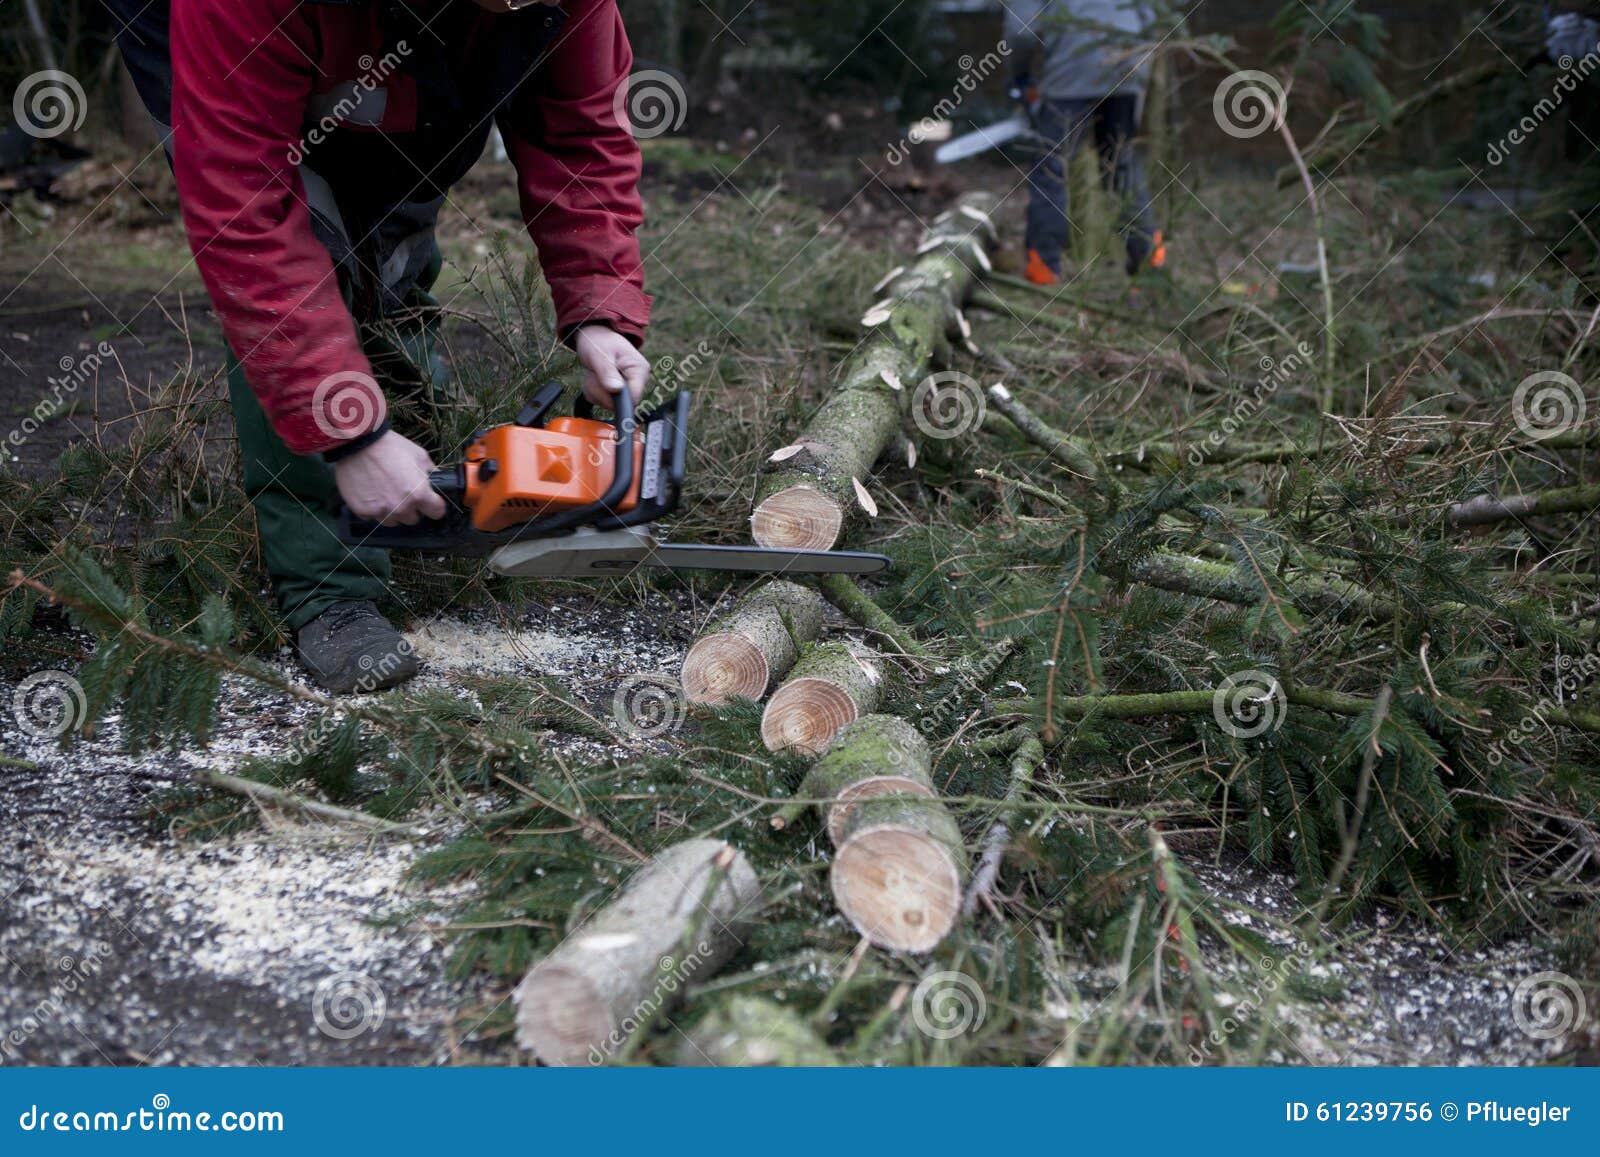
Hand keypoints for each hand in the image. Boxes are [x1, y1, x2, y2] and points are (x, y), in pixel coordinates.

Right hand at [333, 431, 447, 526]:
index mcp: (419, 494)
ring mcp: (381, 511)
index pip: (437, 512)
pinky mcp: (363, 511)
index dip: (434, 506)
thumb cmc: (390, 447)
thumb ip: (431, 473)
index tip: (430, 503)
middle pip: (413, 519)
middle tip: (403, 492)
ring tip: (386, 493)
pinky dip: (374, 508)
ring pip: (393, 521)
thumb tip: (437, 482)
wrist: (358, 443)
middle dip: (411, 507)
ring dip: (393, 511)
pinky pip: (373, 517)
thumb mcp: (419, 455)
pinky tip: (372, 493)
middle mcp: (401, 507)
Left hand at [574, 324, 649, 410]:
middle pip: (619, 402)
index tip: (603, 387)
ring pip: (608, 403)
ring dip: (595, 390)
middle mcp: (637, 381)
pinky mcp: (617, 392)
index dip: (617, 399)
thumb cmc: (599, 341)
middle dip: (601, 391)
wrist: (595, 336)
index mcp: (639, 370)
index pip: (634, 397)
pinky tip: (595, 377)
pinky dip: (593, 391)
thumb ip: (607, 372)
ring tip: (595, 372)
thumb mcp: (600, 354)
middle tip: (594, 373)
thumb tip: (616, 390)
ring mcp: (627, 388)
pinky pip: (602, 401)